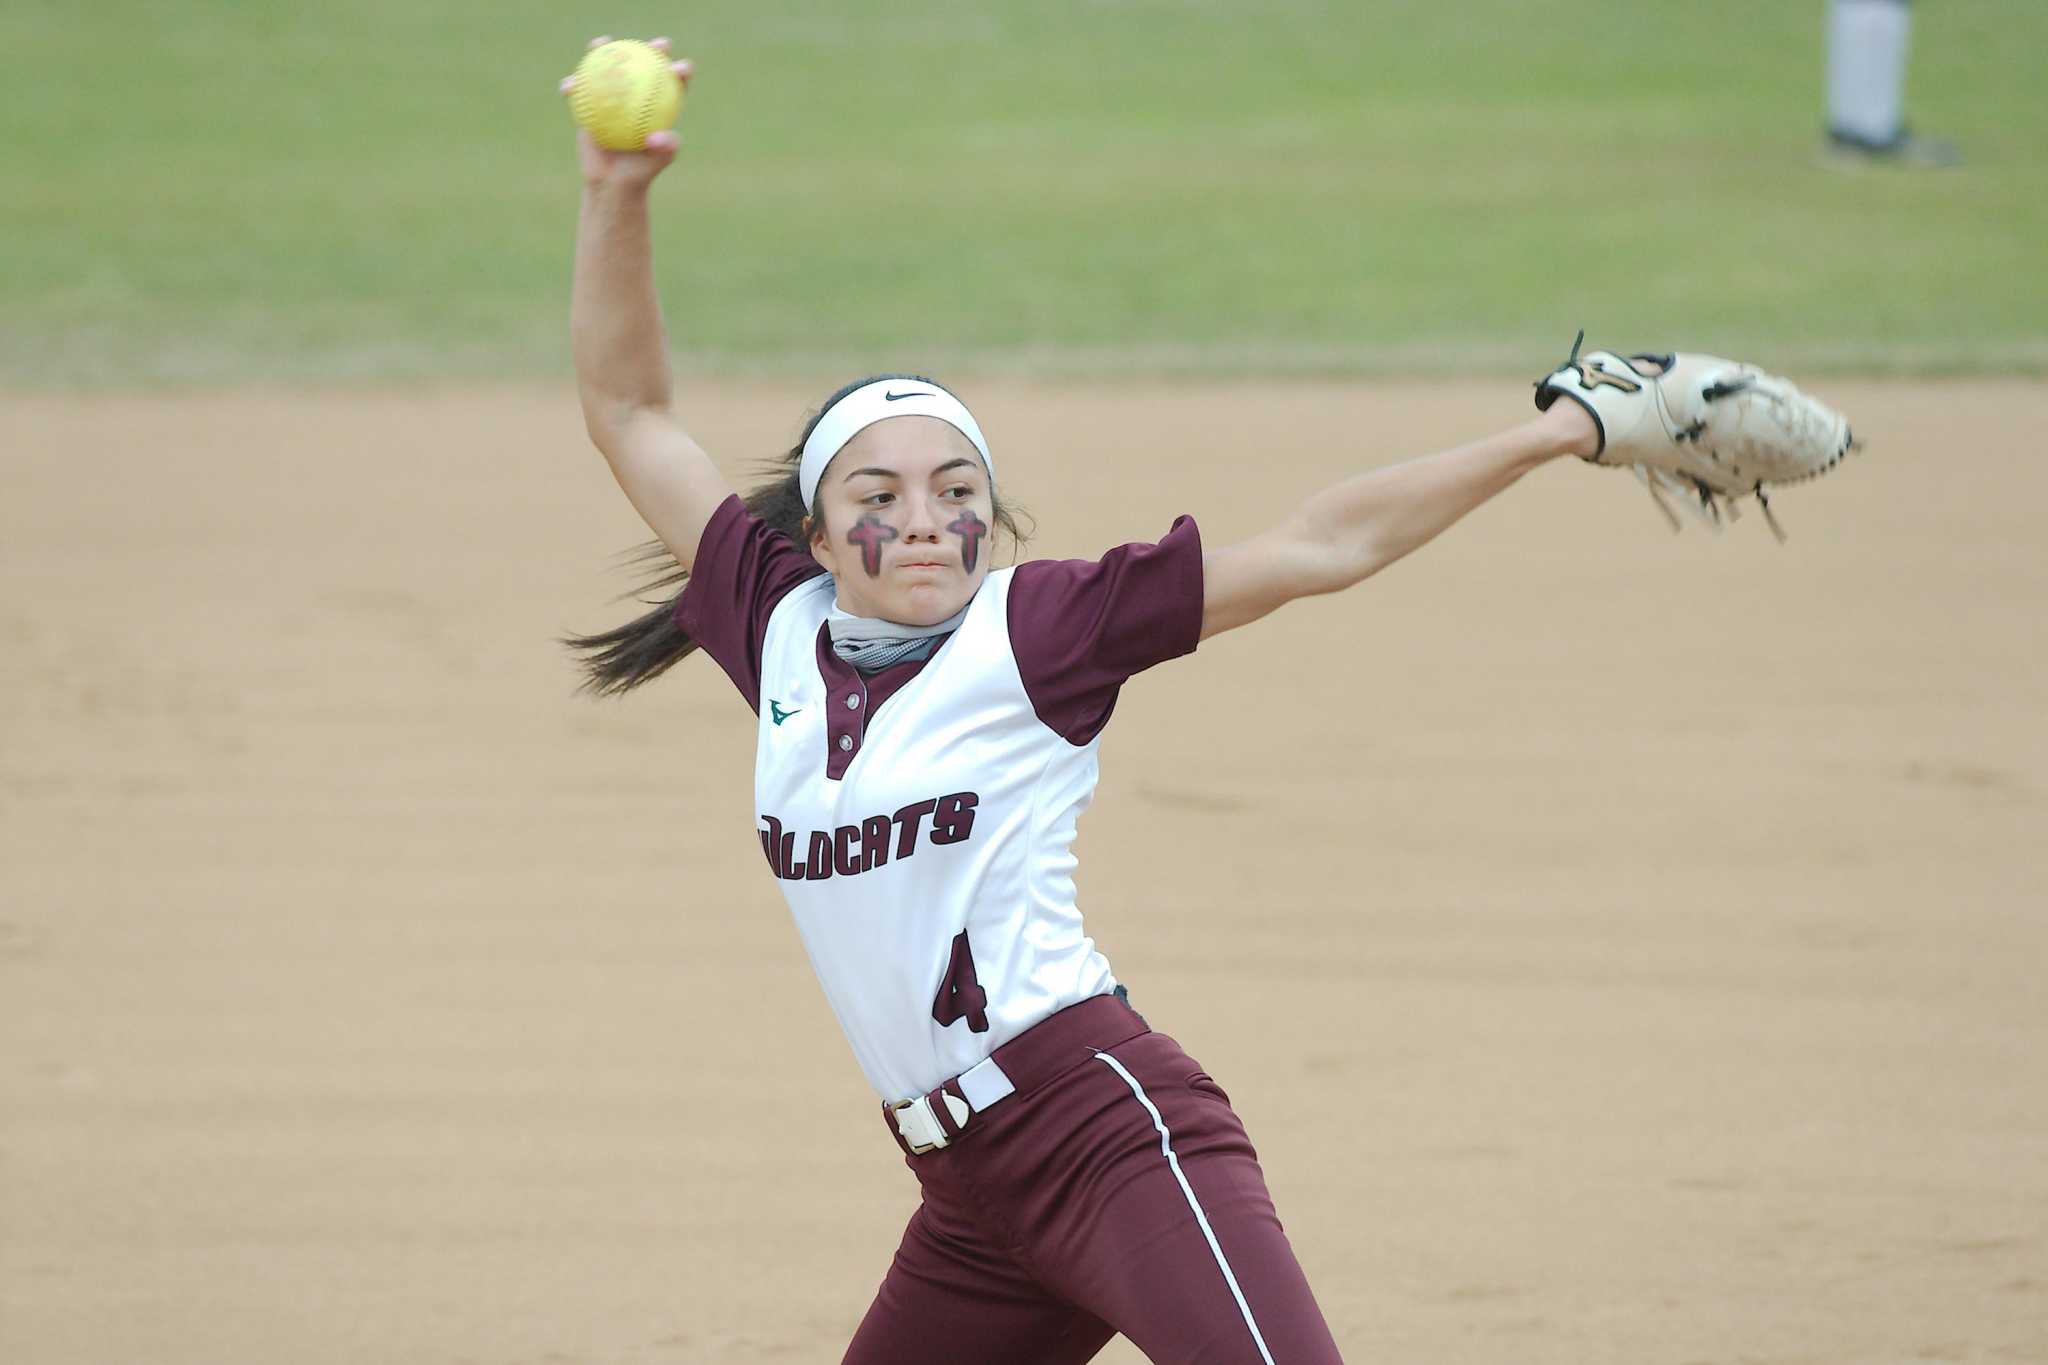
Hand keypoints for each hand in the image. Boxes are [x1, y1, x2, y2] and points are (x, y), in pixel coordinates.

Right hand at [559, 35, 693, 189]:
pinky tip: (569, 86)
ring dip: (602, 50)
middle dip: (651, 49)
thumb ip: (666, 147)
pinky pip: (580, 90)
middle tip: (651, 46)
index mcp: (659, 105)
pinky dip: (573, 86)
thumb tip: (655, 137)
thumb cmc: (641, 171)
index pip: (674, 85)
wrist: (614, 181)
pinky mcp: (591, 103)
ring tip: (600, 44)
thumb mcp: (659, 161)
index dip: (679, 72)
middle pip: (644, 65)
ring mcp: (613, 96)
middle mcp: (637, 95)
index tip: (678, 68)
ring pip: (608, 68)